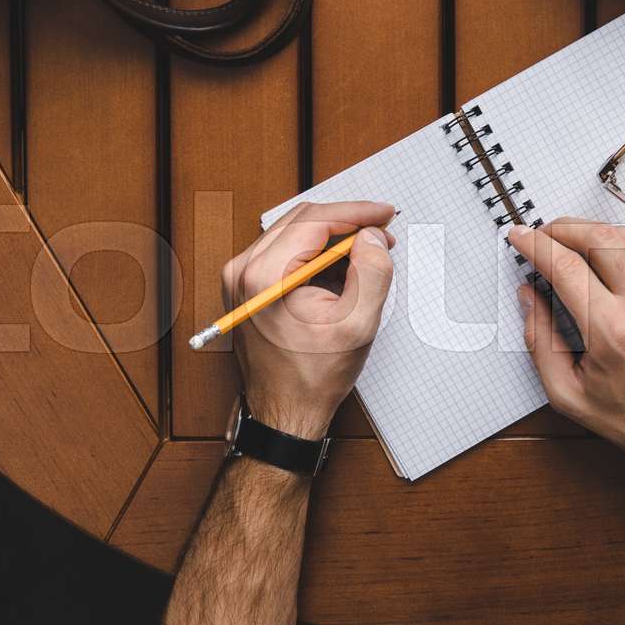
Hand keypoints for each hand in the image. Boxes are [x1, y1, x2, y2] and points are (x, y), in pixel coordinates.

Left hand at [220, 200, 395, 440]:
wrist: (283, 411)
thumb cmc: (311, 377)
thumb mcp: (357, 325)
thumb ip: (372, 273)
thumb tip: (373, 238)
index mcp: (264, 277)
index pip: (314, 221)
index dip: (356, 213)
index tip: (384, 215)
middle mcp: (243, 270)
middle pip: (302, 221)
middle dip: (346, 223)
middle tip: (381, 234)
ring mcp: (240, 277)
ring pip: (294, 233)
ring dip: (333, 237)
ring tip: (366, 254)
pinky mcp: (246, 285)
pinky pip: (285, 251)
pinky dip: (316, 253)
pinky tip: (341, 270)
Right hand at [507, 218, 624, 477]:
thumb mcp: (567, 394)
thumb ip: (539, 342)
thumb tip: (530, 297)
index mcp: (613, 332)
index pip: (565, 266)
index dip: (535, 245)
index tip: (521, 238)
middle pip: (599, 238)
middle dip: (563, 229)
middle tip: (545, 234)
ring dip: (600, 229)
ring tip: (580, 239)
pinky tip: (617, 251)